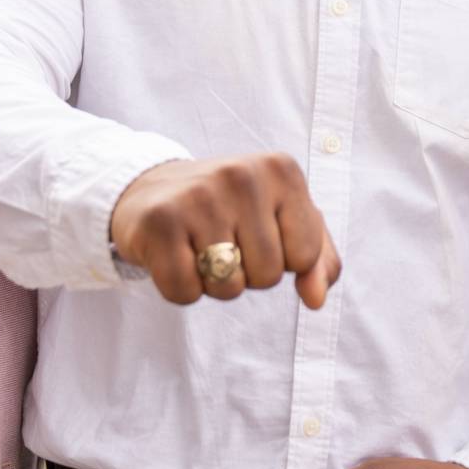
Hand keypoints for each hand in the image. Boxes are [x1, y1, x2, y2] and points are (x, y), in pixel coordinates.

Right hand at [108, 154, 340, 308]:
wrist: (151, 191)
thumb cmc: (229, 210)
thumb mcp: (282, 220)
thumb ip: (317, 259)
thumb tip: (316, 299)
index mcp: (281, 169)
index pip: (305, 255)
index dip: (283, 260)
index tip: (258, 234)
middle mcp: (241, 175)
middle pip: (268, 275)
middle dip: (247, 274)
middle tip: (223, 241)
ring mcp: (198, 196)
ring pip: (228, 288)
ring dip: (214, 283)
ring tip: (198, 247)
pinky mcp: (159, 221)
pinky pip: (185, 291)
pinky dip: (180, 288)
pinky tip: (173, 255)